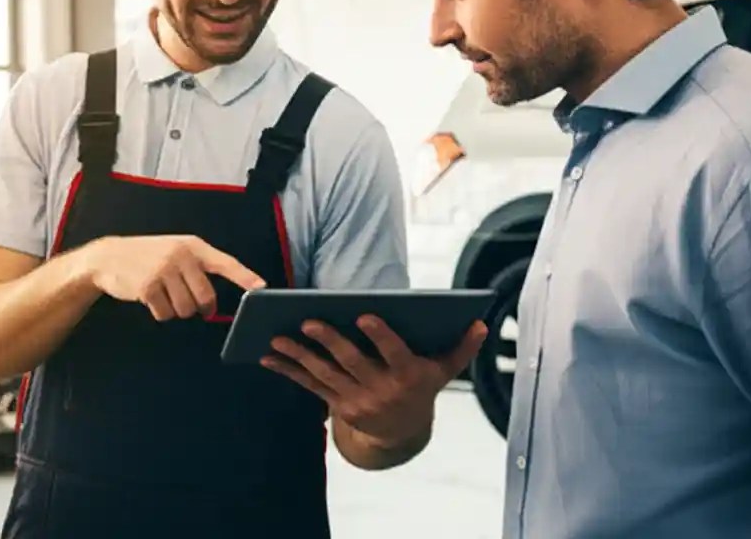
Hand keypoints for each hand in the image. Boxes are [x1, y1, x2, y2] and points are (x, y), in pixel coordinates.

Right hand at [87, 235, 265, 320]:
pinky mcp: (148, 287)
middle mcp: (181, 256)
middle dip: (199, 307)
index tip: (262, 288)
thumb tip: (212, 306)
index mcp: (193, 246)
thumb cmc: (147, 256)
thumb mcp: (174, 250)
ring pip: (186, 310)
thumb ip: (196, 269)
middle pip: (205, 298)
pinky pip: (165, 315)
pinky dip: (159, 313)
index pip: (225, 263)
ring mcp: (164, 271)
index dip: (245, 277)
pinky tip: (149, 298)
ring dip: (176, 310)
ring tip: (162, 294)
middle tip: (186, 300)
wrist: (107, 257)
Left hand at [262, 316, 487, 448]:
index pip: (394, 353)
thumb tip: (482, 323)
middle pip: (352, 362)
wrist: (402, 434)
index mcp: (408, 376)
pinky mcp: (337, 406)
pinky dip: (288, 371)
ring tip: (277, 337)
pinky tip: (268, 356)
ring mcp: (356, 400)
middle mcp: (381, 390)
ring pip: (324, 374)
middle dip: (330, 342)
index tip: (364, 315)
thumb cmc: (422, 389)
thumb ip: (462, 348)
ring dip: (299, 355)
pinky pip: (309, 386)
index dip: (380, 336)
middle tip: (308, 321)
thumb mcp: (443, 371)